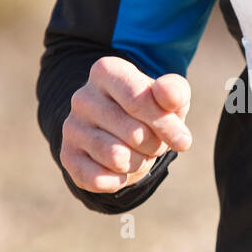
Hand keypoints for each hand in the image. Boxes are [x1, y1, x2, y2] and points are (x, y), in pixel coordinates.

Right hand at [61, 56, 192, 192]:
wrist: (123, 132)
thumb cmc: (151, 110)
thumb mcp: (170, 98)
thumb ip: (174, 92)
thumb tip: (168, 95)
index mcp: (106, 71)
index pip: (139, 101)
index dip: (167, 126)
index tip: (183, 141)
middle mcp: (82, 97)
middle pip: (133, 133)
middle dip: (154, 145)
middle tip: (154, 143)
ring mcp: (72, 127)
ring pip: (116, 157)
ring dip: (138, 162)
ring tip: (139, 154)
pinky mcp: (67, 156)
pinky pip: (97, 179)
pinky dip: (118, 180)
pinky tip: (121, 170)